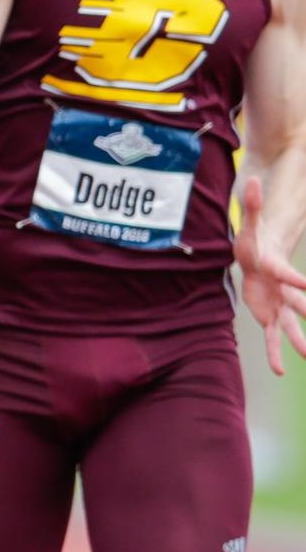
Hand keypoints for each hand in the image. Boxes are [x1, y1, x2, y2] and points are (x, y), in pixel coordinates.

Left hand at [234, 176, 305, 374]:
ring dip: (297, 341)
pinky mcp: (268, 315)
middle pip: (295, 304)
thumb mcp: (250, 223)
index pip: (284, 272)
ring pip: (289, 325)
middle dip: (305, 315)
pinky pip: (271, 337)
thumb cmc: (254, 240)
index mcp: (276, 268)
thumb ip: (252, 204)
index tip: (304, 284)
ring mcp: (277, 304)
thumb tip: (253, 180)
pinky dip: (274, 353)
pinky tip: (279, 371)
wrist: (259, 257)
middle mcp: (282, 290)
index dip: (292, 278)